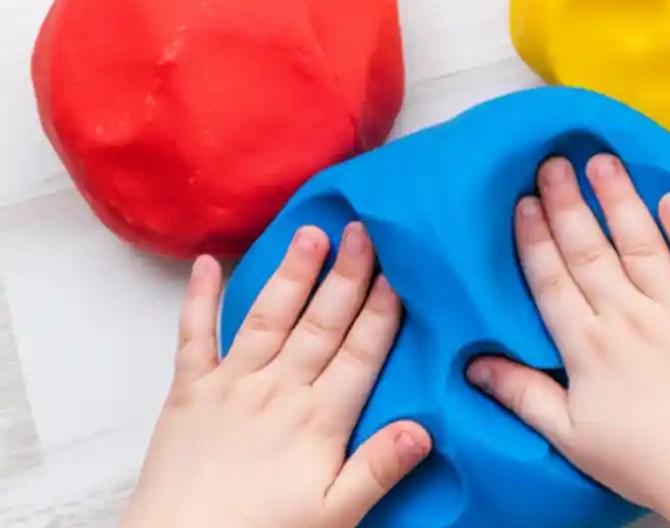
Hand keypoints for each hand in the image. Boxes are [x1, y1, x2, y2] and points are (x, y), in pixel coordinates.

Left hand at [122, 224, 431, 527]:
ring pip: (268, 318)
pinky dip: (198, 298)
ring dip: (291, 273)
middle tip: (363, 229)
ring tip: (309, 232)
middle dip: (346, 275)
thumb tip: (422, 430)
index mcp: (319, 419)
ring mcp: (231, 385)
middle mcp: (277, 390)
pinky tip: (205, 264)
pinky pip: (194, 336)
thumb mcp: (333, 515)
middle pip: (321, 324)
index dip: (382, 311)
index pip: (360, 353)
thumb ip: (377, 469)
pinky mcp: (189, 392)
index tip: (399, 272)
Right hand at [467, 155, 669, 511]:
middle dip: (569, 203)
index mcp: (588, 348)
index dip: (536, 239)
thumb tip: (473, 364)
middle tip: (553, 161)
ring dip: (620, 199)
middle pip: (592, 252)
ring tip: (603, 160)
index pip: (553, 281)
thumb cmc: (645, 461)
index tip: (524, 201)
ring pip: (642, 244)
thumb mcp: (570, 437)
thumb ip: (522, 395)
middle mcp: (630, 318)